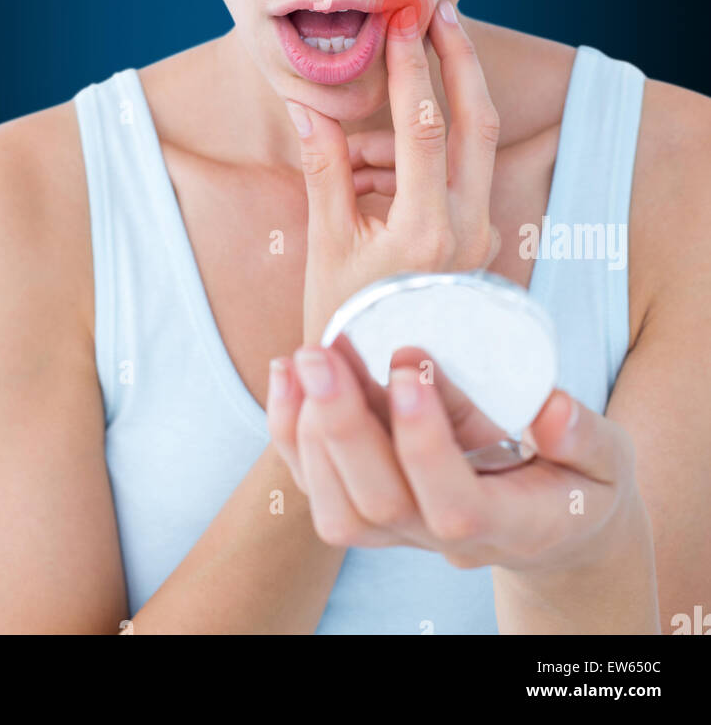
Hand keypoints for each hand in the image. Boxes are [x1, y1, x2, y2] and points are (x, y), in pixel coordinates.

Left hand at [267, 339, 639, 574]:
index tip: (408, 365)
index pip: (456, 503)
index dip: (425, 442)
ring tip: (304, 359)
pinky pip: (319, 492)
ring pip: (339, 511)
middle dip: (343, 427)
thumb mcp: (608, 462)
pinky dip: (289, 436)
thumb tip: (551, 407)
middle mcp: (445, 540)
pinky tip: (285, 375)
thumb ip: (586, 437)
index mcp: (510, 524)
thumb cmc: (582, 485)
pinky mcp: (376, 513)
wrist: (557, 530)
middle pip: (380, 505)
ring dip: (307, 433)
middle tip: (324, 353)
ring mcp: (405, 533)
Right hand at [286, 0, 500, 347]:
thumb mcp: (325, 247)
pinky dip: (416, 163)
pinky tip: (367, 183)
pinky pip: (456, 179)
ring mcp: (481, 239)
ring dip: (413, 128)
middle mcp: (468, 233)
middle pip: (477, 122)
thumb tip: (306, 104)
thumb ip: (323, 170)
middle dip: (458, 60)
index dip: (410, 65)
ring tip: (351, 162)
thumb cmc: (343, 326)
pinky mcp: (479, 242)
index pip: (424, 127)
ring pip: (467, 149)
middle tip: (436, 11)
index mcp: (426, 233)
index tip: (399, 18)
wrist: (381, 396)